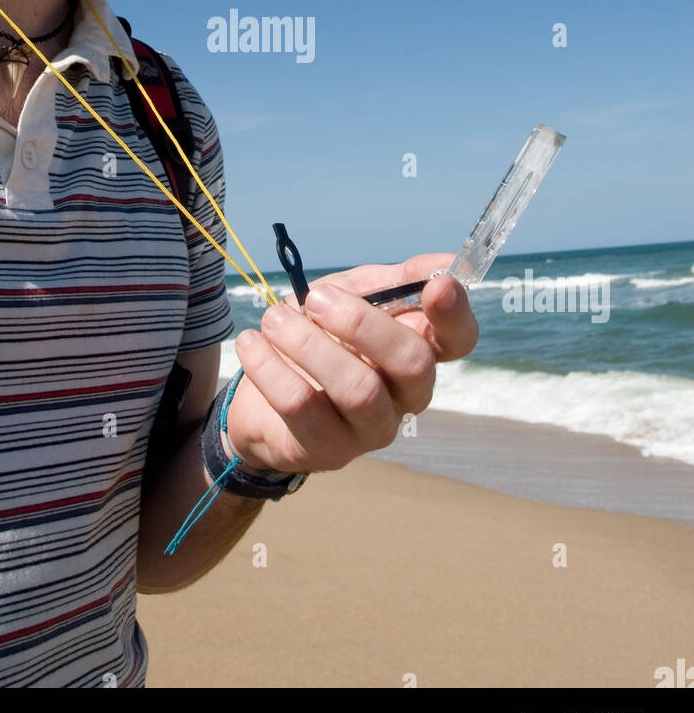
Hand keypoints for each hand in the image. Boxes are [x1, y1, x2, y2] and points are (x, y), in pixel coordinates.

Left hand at [227, 254, 477, 473]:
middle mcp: (406, 395)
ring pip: (358, 389)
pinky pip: (303, 408)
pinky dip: (272, 368)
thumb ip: (394, 281)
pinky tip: (253, 343)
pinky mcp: (330, 450)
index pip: (459, 339)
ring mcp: (371, 428)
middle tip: (315, 299)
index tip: (438, 283)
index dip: (455, 314)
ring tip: (274, 319)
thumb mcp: (353, 295)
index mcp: (419, 350)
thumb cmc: (318, 335)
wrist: (261, 390)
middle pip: (412, 363)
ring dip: (309, 345)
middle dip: (362, 323)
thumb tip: (445, 262)